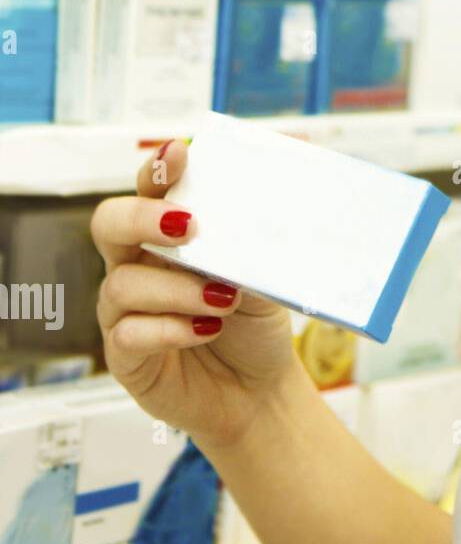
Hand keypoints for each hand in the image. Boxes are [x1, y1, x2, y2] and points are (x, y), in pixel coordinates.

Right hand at [91, 139, 297, 448]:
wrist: (259, 390)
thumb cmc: (255, 327)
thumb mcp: (264, 279)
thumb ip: (252, 248)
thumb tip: (267, 212)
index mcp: (170, 238)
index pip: (151, 190)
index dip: (158, 169)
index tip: (179, 153)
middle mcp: (139, 266)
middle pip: (110, 223)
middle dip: (143, 217)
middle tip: (188, 226)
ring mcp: (125, 310)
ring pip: (123, 283)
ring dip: (178, 288)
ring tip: (224, 300)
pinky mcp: (125, 354)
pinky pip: (129, 333)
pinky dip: (171, 329)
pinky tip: (205, 330)